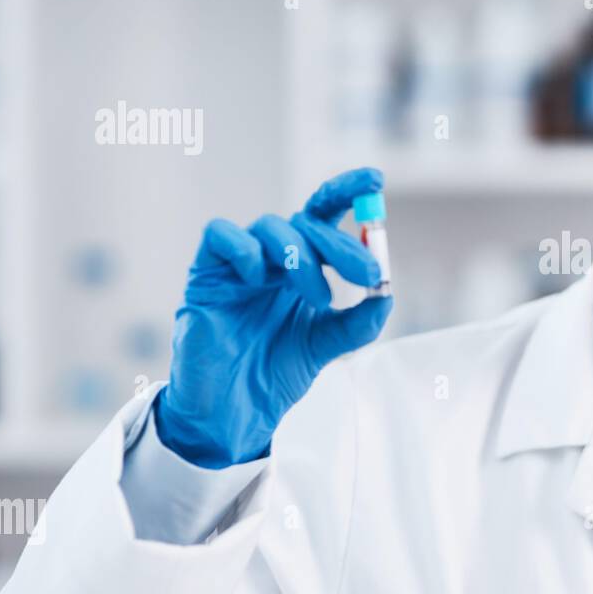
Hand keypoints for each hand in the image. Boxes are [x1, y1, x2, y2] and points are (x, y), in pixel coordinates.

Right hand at [154, 168, 392, 467]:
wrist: (232, 413)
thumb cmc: (274, 375)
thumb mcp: (326, 346)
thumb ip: (357, 322)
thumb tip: (387, 293)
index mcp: (301, 268)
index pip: (323, 215)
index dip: (347, 191)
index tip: (376, 180)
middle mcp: (271, 259)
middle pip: (304, 223)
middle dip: (341, 244)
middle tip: (367, 274)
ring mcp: (238, 266)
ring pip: (268, 226)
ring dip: (301, 256)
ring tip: (319, 300)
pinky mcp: (205, 277)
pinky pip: (220, 236)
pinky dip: (245, 249)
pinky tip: (260, 281)